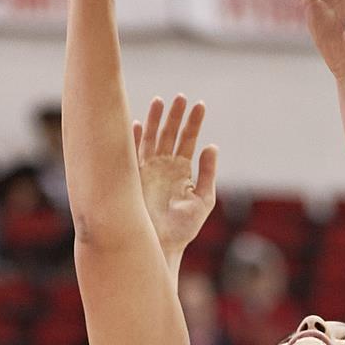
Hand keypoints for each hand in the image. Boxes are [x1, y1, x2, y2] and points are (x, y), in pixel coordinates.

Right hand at [133, 95, 218, 258]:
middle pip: (169, 134)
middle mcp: (163, 167)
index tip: (200, 105)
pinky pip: (132, 154)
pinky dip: (133, 139)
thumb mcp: (203, 200)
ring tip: (161, 101)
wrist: (161, 246)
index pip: (188, 140)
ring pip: (151, 139)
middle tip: (180, 98)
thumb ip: (208, 173)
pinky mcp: (133, 178)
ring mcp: (147, 170)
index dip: (194, 123)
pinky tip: (137, 123)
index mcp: (181, 170)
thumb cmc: (183, 229)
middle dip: (174, 116)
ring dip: (155, 120)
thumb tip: (212, 146)